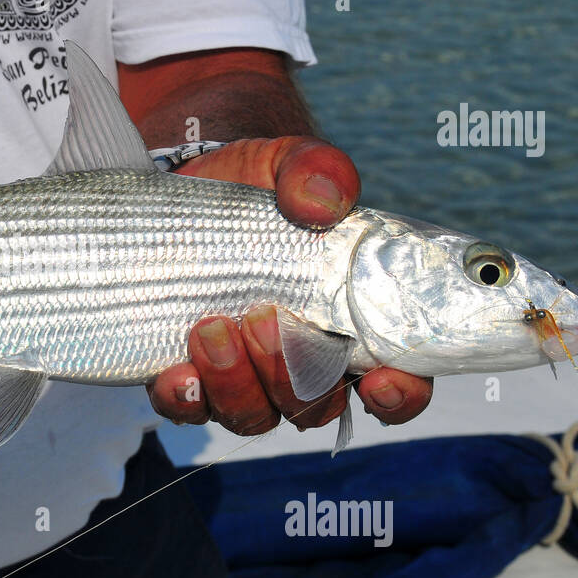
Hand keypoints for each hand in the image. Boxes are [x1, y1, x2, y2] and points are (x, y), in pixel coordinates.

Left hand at [148, 137, 432, 434]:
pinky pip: (190, 411)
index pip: (396, 382)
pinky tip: (178, 375)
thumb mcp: (290, 162)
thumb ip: (317, 171)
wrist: (185, 192)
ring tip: (211, 327)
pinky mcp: (188, 376)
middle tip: (261, 318)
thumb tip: (324, 200)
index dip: (399, 395)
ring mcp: (243, 377)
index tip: (382, 381)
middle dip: (291, 373)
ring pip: (255, 415)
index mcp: (350, 323)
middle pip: (314, 406)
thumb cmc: (256, 186)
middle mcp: (301, 363)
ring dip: (237, 383)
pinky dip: (186, 401)